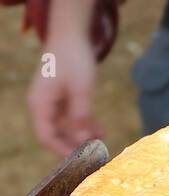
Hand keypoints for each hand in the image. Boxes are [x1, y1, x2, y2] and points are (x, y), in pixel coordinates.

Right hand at [28, 32, 101, 155]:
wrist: (71, 35)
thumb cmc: (73, 59)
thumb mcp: (81, 88)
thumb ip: (81, 113)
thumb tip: (82, 138)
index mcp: (39, 105)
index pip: (46, 137)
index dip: (62, 151)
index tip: (81, 161)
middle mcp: (43, 106)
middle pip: (56, 134)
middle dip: (74, 146)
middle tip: (95, 157)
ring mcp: (52, 102)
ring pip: (66, 127)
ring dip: (82, 136)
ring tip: (102, 143)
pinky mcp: (63, 97)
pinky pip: (72, 116)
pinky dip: (84, 124)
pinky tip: (100, 131)